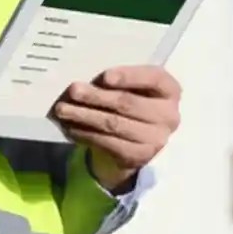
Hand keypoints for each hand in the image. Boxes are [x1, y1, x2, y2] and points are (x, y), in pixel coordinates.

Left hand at [51, 65, 181, 192]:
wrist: (137, 140)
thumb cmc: (133, 101)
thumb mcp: (133, 86)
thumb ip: (117, 80)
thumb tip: (84, 81)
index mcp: (169, 90)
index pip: (154, 78)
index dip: (129, 77)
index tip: (105, 77)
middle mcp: (168, 115)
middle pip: (128, 103)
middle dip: (97, 96)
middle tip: (73, 90)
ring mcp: (156, 139)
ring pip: (114, 124)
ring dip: (85, 116)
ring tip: (63, 109)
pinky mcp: (139, 157)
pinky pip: (108, 143)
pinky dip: (85, 134)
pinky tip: (70, 127)